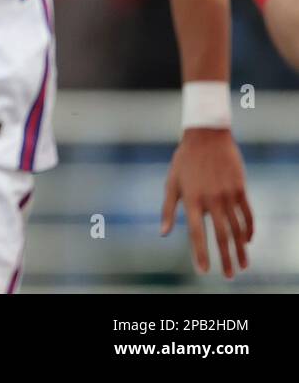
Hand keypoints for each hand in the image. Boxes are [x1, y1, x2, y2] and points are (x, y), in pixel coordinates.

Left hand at [160, 127, 252, 277]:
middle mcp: (211, 199)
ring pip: (238, 228)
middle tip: (228, 276)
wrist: (206, 137)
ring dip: (241, 249)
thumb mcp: (171, 183)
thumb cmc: (184, 161)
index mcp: (192, 199)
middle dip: (226, 258)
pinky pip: (247, 214)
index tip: (203, 271)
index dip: (200, 253)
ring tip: (243, 265)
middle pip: (222, 236)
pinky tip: (247, 241)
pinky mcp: (240, 188)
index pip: (197, 233)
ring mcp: (228, 194)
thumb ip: (168, 210)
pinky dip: (249, 229)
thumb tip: (163, 233)